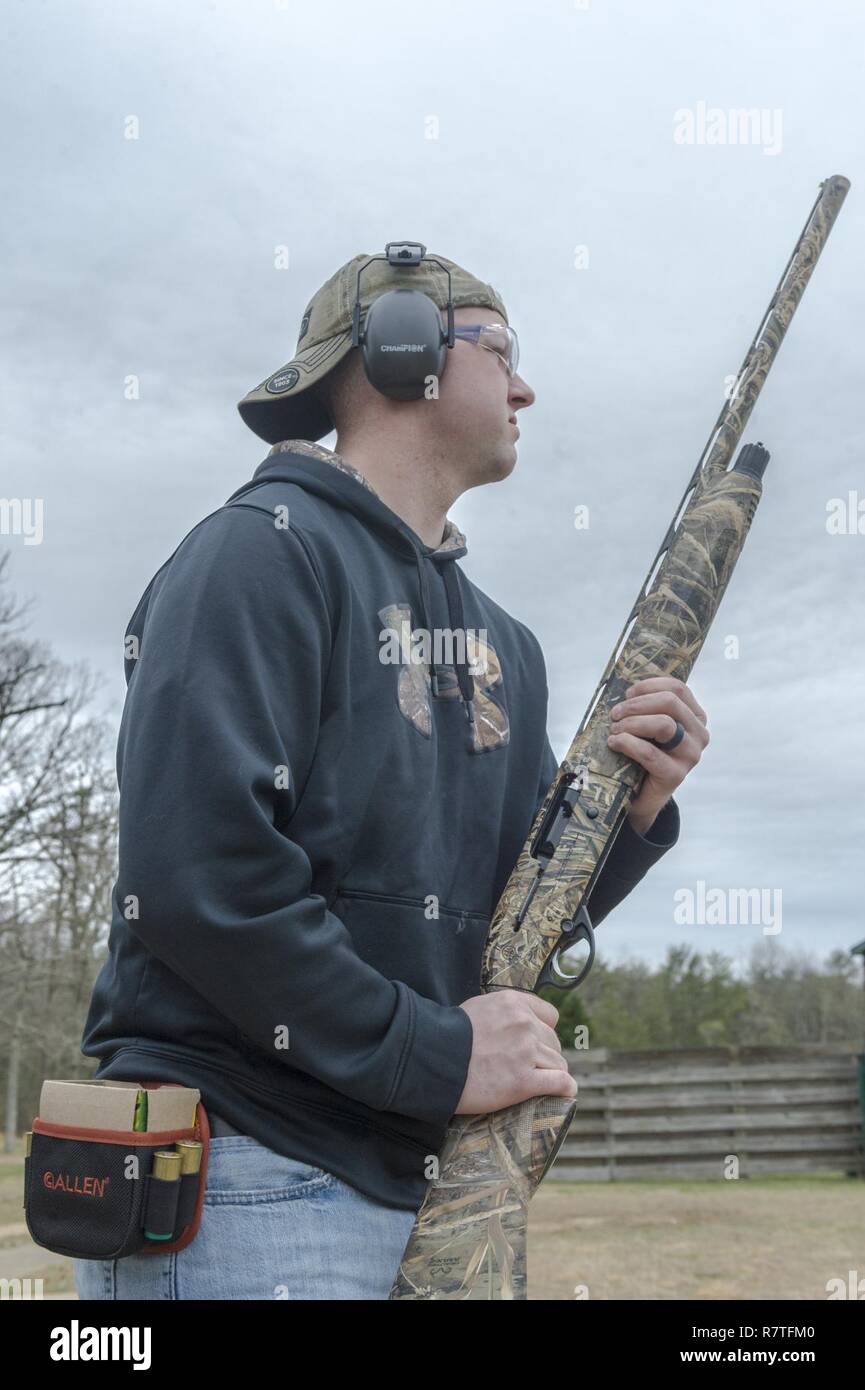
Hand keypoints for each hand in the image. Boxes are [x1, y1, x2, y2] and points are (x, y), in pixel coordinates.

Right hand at [455, 991, 576, 1113]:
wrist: (433, 1059)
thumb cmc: (449, 1035)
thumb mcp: (479, 1008)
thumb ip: (503, 1014)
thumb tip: (515, 1025)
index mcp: (514, 1004)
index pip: (550, 1016)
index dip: (544, 1031)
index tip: (536, 1043)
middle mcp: (525, 1024)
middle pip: (554, 1042)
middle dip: (547, 1055)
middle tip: (532, 1068)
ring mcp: (526, 1052)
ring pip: (559, 1063)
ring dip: (553, 1073)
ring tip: (543, 1083)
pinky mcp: (524, 1081)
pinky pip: (560, 1083)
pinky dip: (565, 1088)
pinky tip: (565, 1092)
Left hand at [607, 676, 708, 833]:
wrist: (641, 795)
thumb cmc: (642, 753)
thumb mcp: (648, 725)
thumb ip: (646, 706)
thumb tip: (624, 688)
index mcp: (695, 716)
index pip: (677, 688)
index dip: (647, 686)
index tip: (627, 695)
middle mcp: (699, 734)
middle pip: (669, 702)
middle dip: (636, 705)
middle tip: (615, 714)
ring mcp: (690, 755)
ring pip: (663, 724)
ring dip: (632, 723)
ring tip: (615, 730)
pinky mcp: (676, 775)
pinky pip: (650, 753)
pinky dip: (627, 744)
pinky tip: (614, 743)